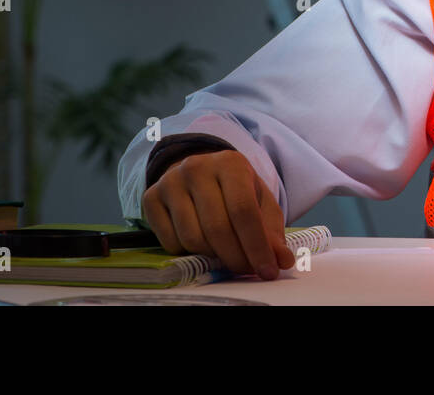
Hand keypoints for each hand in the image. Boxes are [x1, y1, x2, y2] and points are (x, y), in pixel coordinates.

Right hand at [142, 149, 295, 279]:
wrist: (196, 171)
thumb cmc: (233, 189)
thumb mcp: (259, 201)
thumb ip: (272, 231)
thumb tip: (282, 260)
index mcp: (230, 163)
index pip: (243, 211)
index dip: (257, 246)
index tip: (268, 270)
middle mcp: (197, 168)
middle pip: (218, 228)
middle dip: (236, 257)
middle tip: (246, 270)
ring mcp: (170, 182)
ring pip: (193, 239)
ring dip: (212, 256)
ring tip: (224, 252)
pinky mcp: (151, 198)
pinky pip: (171, 243)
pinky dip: (189, 253)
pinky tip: (201, 244)